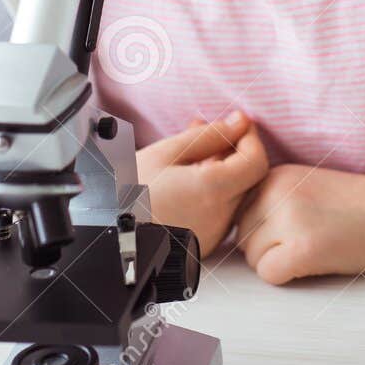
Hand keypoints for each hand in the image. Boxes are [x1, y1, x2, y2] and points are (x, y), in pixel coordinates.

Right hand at [136, 111, 268, 256]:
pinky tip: (184, 178)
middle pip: (247, 177)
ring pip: (233, 193)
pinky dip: (211, 190)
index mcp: (213, 191)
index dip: (250, 138)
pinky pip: (219, 209)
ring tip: (187, 153)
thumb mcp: (164, 154)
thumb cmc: (127, 196)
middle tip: (205, 131)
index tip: (237, 123)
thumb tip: (239, 122)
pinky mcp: (205, 242)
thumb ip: (207, 136)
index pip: (256, 161)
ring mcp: (214, 233)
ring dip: (220, 169)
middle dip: (232, 150)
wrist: (108, 240)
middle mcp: (221, 216)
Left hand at [234, 163, 364, 284]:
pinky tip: (311, 264)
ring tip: (310, 251)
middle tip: (300, 245)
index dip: (260, 229)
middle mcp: (275, 191)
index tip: (288, 231)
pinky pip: (268, 274)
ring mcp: (289, 219)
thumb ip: (268, 199)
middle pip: (241, 235)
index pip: (238, 212)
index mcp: (273, 175)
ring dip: (275, 262)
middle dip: (263, 247)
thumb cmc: (353, 205)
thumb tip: (234, 232)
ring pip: (252, 257)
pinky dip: (286, 276)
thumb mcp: (303, 184)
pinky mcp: (303, 248)